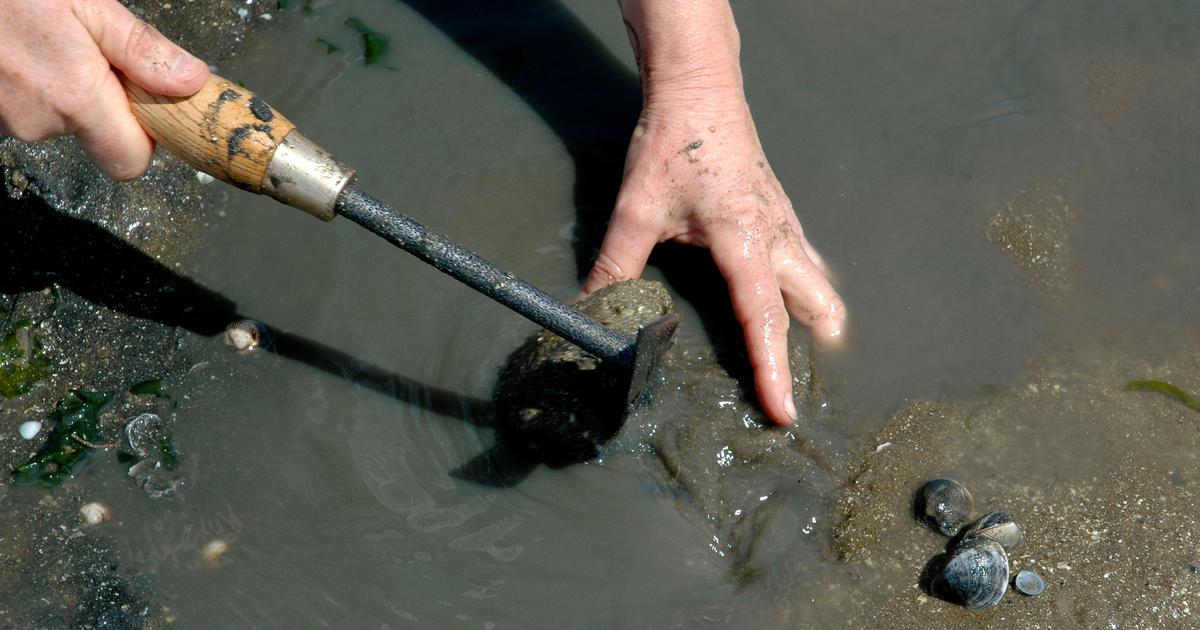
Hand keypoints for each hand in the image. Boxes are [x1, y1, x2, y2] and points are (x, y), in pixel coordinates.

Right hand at [0, 0, 208, 179]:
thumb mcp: (87, 5)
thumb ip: (141, 49)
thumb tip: (191, 81)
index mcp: (74, 98)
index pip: (130, 161)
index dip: (143, 139)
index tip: (142, 105)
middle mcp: (37, 120)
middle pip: (92, 136)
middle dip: (99, 103)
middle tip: (87, 53)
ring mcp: (4, 120)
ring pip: (53, 120)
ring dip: (58, 89)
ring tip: (43, 43)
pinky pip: (21, 109)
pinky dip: (27, 85)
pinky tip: (19, 50)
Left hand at [584, 89, 844, 425]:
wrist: (699, 87)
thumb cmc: (672, 142)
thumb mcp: (636, 207)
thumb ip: (616, 263)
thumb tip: (589, 310)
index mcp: (745, 240)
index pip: (765, 318)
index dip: (774, 370)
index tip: (784, 411)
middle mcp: (777, 235)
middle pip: (817, 305)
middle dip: (814, 348)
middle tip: (796, 385)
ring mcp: (784, 222)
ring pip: (817, 282)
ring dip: (812, 319)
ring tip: (793, 355)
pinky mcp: (778, 212)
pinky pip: (805, 260)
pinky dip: (802, 290)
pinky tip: (778, 300)